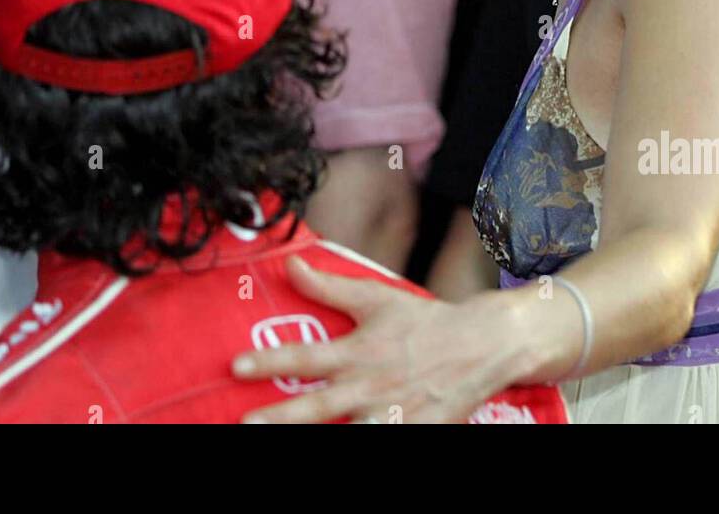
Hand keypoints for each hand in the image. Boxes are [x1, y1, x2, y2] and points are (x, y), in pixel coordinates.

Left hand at [232, 255, 522, 423]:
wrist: (482, 345)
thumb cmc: (424, 321)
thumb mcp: (376, 298)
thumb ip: (329, 288)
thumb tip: (292, 265)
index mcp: (360, 350)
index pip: (307, 356)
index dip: (271, 360)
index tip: (236, 366)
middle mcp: (371, 385)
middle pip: (319, 407)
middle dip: (280, 417)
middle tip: (246, 423)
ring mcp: (392, 414)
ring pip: (351, 435)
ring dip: (320, 439)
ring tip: (281, 449)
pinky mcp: (414, 433)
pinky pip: (384, 443)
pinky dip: (365, 445)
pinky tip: (336, 452)